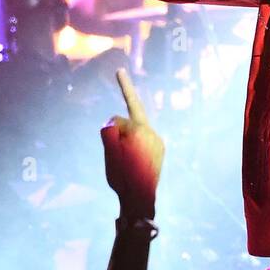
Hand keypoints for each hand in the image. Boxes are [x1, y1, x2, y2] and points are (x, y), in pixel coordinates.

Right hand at [101, 68, 163, 217]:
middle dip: (119, 130)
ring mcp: (158, 142)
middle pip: (129, 121)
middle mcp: (153, 132)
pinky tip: (132, 161)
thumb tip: (115, 121)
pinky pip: (143, 141)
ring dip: (128, 139)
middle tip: (115, 150)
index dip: (123, 85)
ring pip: (137, 131)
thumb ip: (111, 129)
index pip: (128, 104)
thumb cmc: (121, 176)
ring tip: (124, 160)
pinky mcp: (160, 150)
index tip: (119, 70)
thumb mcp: (109, 150)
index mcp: (139, 130)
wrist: (139, 199)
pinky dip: (135, 145)